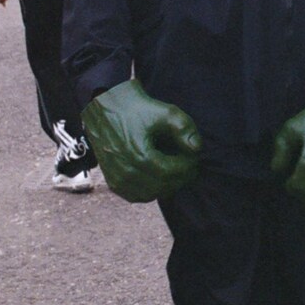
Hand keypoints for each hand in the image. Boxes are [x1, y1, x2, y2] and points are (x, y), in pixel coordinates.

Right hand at [82, 79, 201, 201]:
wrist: (107, 108)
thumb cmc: (139, 110)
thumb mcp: (166, 112)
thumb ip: (184, 128)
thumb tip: (197, 149)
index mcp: (138, 155)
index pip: (172, 173)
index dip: (188, 167)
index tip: (194, 157)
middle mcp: (125, 172)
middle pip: (163, 186)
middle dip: (181, 177)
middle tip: (190, 165)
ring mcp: (117, 180)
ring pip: (151, 195)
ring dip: (167, 186)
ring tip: (176, 170)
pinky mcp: (112, 182)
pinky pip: (136, 196)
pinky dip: (151, 191)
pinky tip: (159, 177)